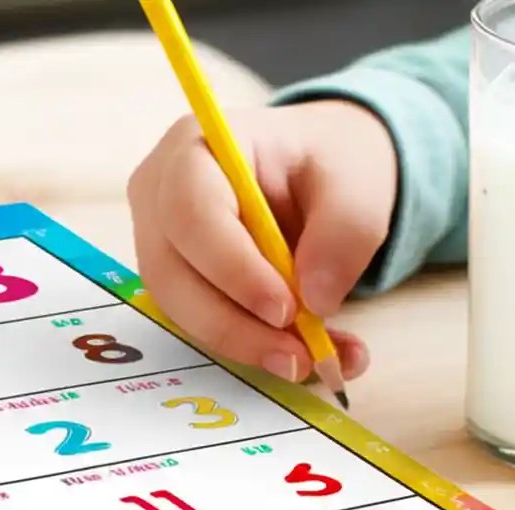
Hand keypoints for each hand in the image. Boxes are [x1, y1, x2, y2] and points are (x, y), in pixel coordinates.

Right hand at [127, 99, 397, 381]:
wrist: (318, 171)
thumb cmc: (327, 162)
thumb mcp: (357, 182)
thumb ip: (345, 232)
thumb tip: (316, 300)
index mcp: (197, 146)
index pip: (190, 210)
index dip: (232, 267)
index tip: (285, 309)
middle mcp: (158, 192)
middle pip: (170, 271)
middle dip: (232, 324)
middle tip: (296, 356)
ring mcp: (157, 238)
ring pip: (177, 306)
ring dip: (241, 342)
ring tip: (305, 358)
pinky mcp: (172, 277)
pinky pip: (196, 321)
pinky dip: (247, 344)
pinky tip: (298, 352)